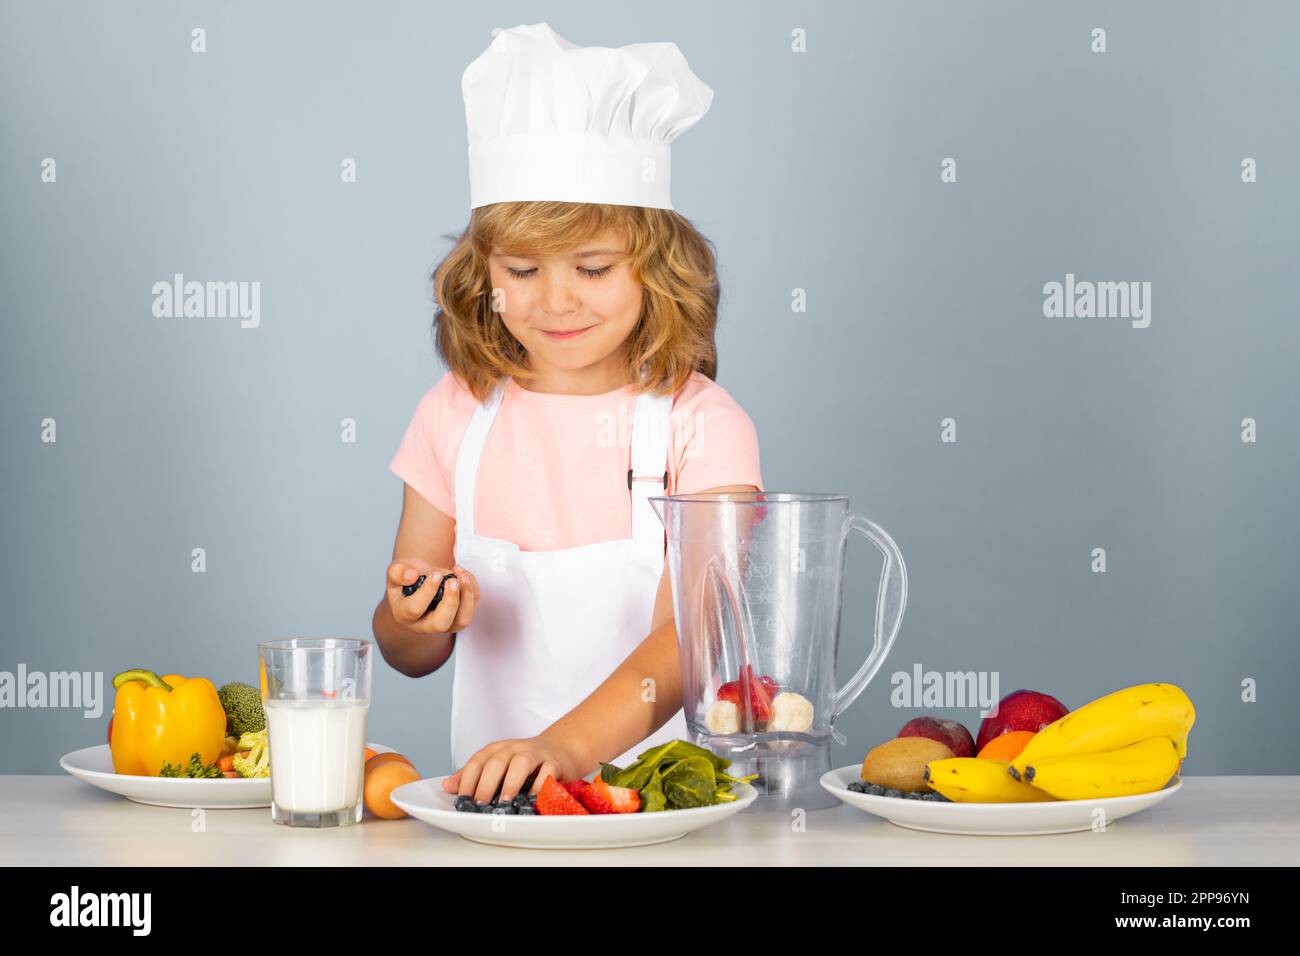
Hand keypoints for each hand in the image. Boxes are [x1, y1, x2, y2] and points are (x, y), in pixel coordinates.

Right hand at [385, 559, 477, 635]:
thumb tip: (412, 575)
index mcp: (404, 614)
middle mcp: (425, 624)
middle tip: (452, 581)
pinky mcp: (460, 615)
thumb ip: (398, 572)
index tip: (435, 575)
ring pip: (462, 620)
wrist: (420, 583)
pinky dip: (473, 588)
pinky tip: (463, 574)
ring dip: (467, 597)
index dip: (427, 592)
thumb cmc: (407, 579)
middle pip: (440, 624)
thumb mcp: (396, 571)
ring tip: (462, 576)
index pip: (415, 609)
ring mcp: (445, 622)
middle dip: (450, 601)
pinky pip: (472, 606)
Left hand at [441, 730, 591, 803]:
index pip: (477, 761)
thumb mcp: (497, 764)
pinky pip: (547, 772)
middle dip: (486, 784)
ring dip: (511, 783)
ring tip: (504, 802)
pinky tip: (532, 800)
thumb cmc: (524, 762)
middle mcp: (514, 749)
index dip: (467, 780)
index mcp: (497, 750)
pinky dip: (539, 786)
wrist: (560, 749)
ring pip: (521, 763)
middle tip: (480, 805)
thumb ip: (473, 775)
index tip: (462, 800)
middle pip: (496, 762)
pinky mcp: (555, 763)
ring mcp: (535, 754)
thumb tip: (447, 786)